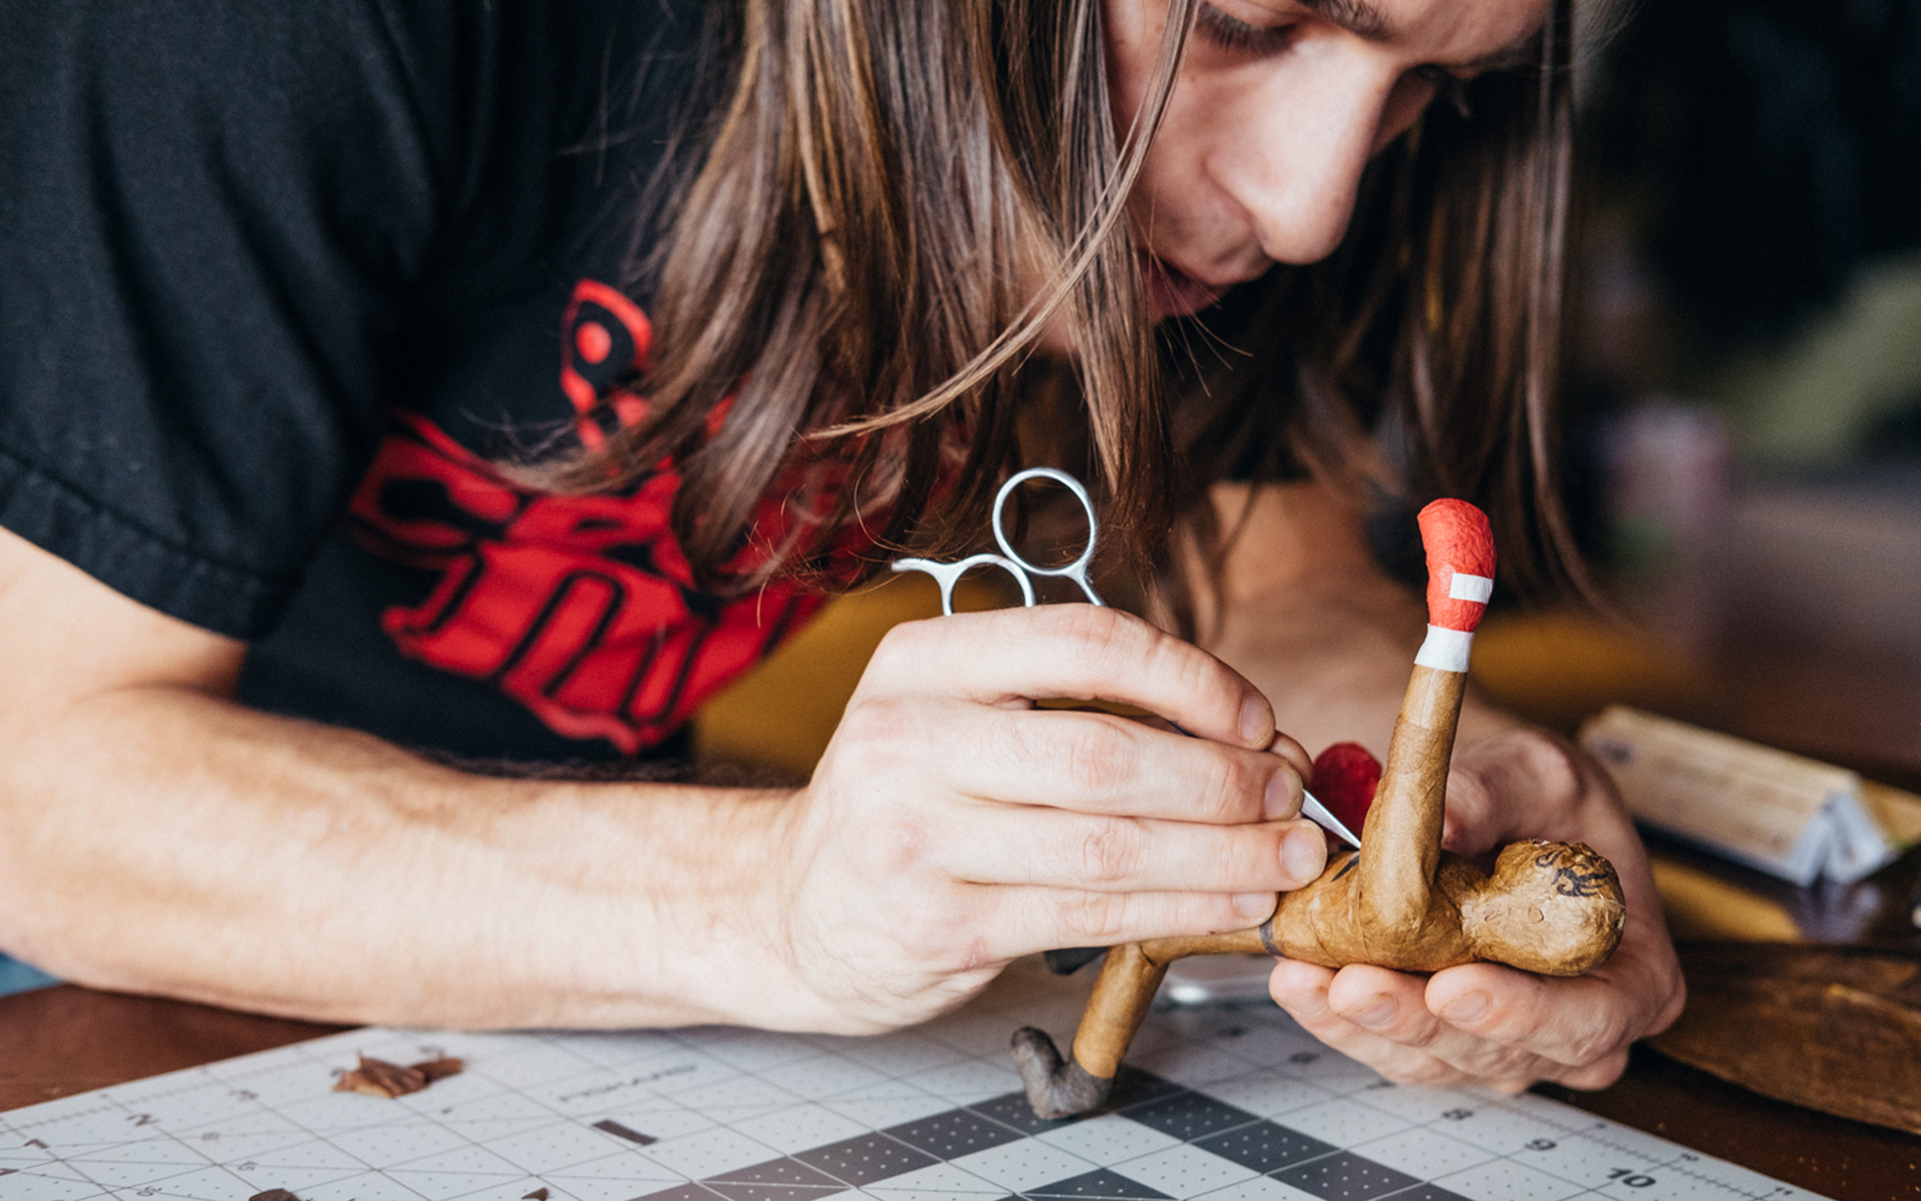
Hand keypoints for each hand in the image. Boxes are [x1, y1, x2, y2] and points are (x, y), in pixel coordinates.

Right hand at [769, 604, 1327, 1033]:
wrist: (788, 906)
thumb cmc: (904, 803)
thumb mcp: (955, 718)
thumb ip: (1073, 708)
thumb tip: (1248, 734)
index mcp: (922, 661)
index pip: (1082, 641)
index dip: (1189, 677)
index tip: (1253, 716)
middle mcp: (906, 738)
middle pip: (1106, 750)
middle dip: (1222, 776)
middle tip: (1285, 793)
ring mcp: (914, 838)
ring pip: (1109, 843)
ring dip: (1222, 852)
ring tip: (1284, 855)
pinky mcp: (938, 926)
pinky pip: (1087, 914)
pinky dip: (1178, 908)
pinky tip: (1231, 903)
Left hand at [1267, 726, 1684, 1089]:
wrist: (1488, 806)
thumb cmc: (1536, 796)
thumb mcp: (1532, 771)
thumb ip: (1490, 794)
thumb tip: (1438, 820)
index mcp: (1630, 972)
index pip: (1589, 1018)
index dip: (1522, 1014)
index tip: (1455, 988)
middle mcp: (1575, 1025)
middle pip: (1499, 1051)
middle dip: (1418, 1020)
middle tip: (1355, 985)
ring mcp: (1504, 1041)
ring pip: (1432, 1058)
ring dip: (1362, 1024)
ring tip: (1306, 979)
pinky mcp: (1438, 1038)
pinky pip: (1387, 1044)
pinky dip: (1336, 1017)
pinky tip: (1297, 981)